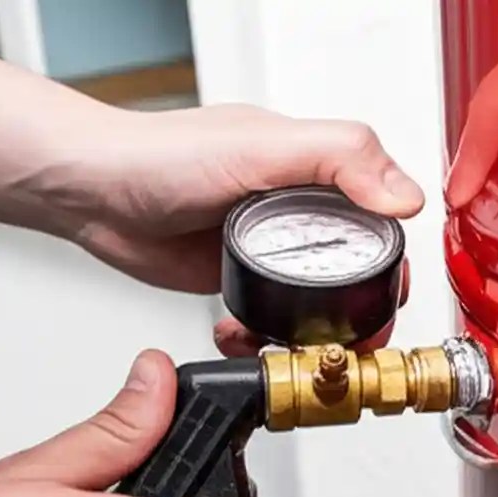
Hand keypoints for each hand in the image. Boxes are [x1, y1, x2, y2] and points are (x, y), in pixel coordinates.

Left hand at [46, 104, 423, 355]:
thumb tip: (404, 197)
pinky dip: (265, 339)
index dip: (393, 260)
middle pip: (355, 270)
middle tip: (353, 340)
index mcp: (314, 169)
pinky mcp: (236, 280)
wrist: (93, 192)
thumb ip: (339, 157)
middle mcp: (296, 208)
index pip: (379, 218)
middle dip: (360, 311)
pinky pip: (269, 319)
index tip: (391, 296)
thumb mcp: (262, 145)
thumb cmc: (162, 153)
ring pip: (315, 302)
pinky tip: (247, 336)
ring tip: (304, 349)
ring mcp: (266, 248)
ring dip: (314, 332)